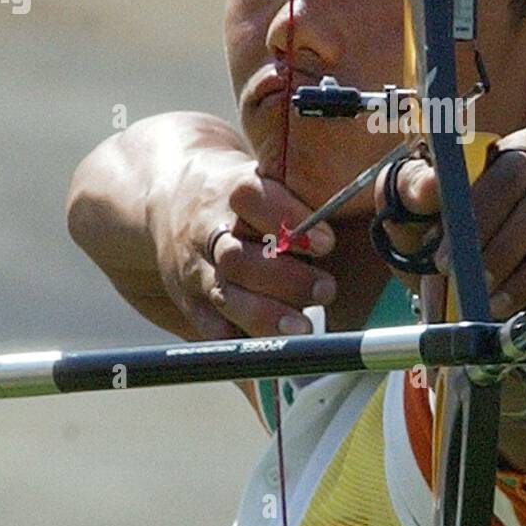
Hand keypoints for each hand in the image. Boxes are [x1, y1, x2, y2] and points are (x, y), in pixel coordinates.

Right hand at [147, 149, 337, 339]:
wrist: (166, 197)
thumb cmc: (237, 193)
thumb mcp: (261, 175)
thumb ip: (298, 197)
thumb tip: (359, 206)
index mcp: (229, 190)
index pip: (251, 198)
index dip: (287, 219)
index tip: (326, 241)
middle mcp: (207, 230)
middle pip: (238, 258)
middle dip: (285, 279)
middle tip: (326, 290)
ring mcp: (195, 268)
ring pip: (224, 294)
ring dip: (265, 315)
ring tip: (303, 328)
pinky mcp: (189, 299)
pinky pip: (208, 327)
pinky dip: (237, 340)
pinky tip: (265, 350)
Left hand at [373, 128, 525, 318]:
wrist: (500, 272)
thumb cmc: (460, 230)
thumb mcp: (427, 210)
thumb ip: (416, 191)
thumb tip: (430, 184)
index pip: (508, 170)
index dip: (477, 214)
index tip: (445, 256)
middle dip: (503, 248)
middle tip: (473, 284)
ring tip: (496, 305)